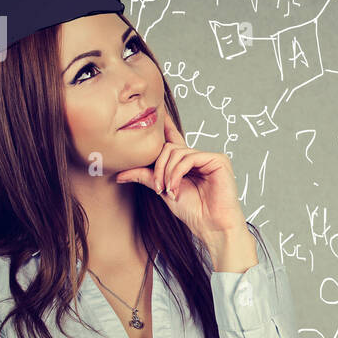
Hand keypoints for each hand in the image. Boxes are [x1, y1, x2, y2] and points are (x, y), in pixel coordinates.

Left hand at [115, 111, 245, 243]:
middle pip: (169, 148)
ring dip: (167, 173)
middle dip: (158, 168)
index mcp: (188, 163)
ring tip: (168, 191)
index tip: (158, 111)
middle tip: (158, 188)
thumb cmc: (193, 212)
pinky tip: (176, 188)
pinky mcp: (218, 160)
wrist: (212, 226)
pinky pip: (188, 158)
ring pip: (177, 152)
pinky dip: (177, 174)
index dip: (166, 126)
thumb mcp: (163, 190)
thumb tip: (119, 175)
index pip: (173, 140)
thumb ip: (146, 176)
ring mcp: (210, 157)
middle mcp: (199, 157)